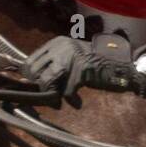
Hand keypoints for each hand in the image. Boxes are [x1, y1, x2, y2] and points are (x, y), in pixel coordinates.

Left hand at [21, 34, 145, 98]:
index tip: (37, 89)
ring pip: (47, 82)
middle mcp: (61, 47)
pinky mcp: (82, 70)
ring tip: (59, 103)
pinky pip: (66, 92)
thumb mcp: (69, 59)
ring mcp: (71, 57)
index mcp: (56, 43)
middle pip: (35, 72)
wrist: (120, 64)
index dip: (30, 78)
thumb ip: (51, 67)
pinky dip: (71, 101)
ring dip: (51, 97)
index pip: (30, 61)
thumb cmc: (94, 64)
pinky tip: (77, 103)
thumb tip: (25, 81)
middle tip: (51, 98)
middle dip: (40, 89)